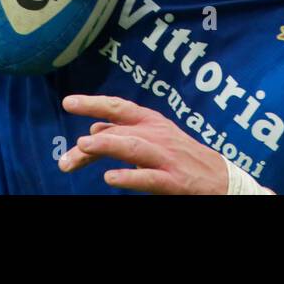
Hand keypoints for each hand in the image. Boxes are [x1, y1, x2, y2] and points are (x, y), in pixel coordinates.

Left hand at [58, 95, 228, 193]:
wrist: (219, 178)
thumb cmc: (181, 156)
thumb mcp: (154, 138)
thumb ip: (124, 133)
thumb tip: (93, 129)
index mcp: (151, 122)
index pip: (118, 107)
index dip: (93, 103)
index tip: (67, 102)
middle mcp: (157, 134)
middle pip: (119, 132)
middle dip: (89, 145)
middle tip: (64, 160)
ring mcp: (166, 157)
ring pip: (134, 147)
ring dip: (108, 146)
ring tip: (84, 148)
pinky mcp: (174, 181)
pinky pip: (149, 178)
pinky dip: (130, 176)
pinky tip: (111, 178)